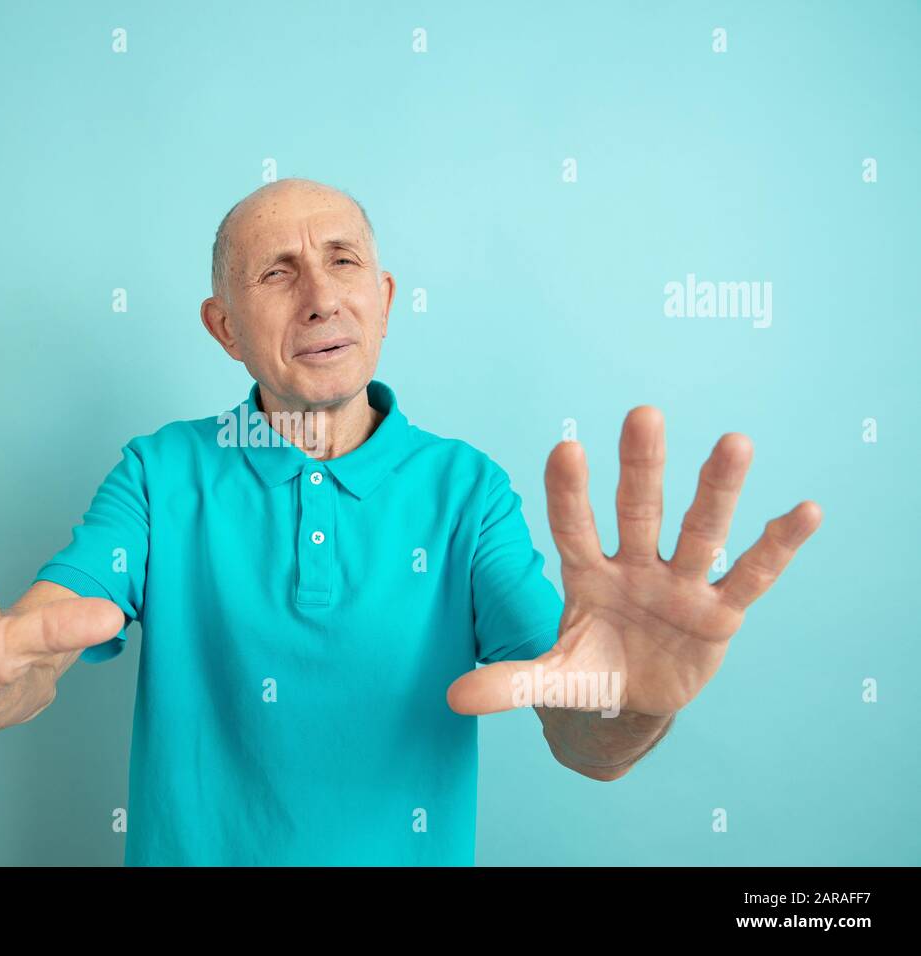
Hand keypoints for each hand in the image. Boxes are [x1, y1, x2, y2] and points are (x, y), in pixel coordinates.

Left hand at [448, 406, 821, 716]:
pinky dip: (777, 547)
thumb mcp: (549, 680)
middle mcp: (634, 566)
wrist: (631, 700)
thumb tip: (452, 698)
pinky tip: (804, 510)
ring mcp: (679, 586)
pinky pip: (750, 575)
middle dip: (641, 466)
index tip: (565, 448)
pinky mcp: (719, 614)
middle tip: (643, 413)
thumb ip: (509, 682)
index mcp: (586, 575)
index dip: (569, 492)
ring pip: (698, 529)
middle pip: (637, 510)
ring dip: (716, 489)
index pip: (573, 526)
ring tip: (735, 441)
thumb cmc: (587, 669)